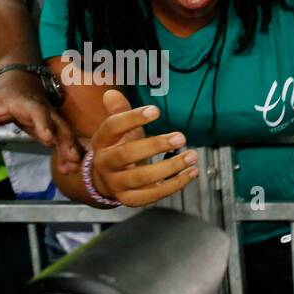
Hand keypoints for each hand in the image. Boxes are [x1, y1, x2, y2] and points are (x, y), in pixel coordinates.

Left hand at [0, 70, 80, 172]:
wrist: (21, 82)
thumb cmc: (1, 95)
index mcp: (28, 105)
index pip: (38, 114)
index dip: (44, 125)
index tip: (48, 138)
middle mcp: (46, 112)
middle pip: (59, 127)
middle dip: (66, 143)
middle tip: (73, 159)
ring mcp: (54, 120)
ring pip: (67, 135)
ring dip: (71, 151)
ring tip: (73, 167)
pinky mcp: (56, 129)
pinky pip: (67, 141)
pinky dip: (71, 153)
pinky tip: (70, 168)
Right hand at [87, 89, 197, 205]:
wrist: (105, 182)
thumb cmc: (119, 148)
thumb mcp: (118, 131)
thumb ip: (119, 112)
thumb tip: (112, 93)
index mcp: (101, 141)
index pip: (112, 127)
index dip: (132, 118)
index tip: (156, 111)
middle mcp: (105, 163)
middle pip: (127, 154)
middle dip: (155, 145)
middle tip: (181, 137)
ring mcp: (116, 184)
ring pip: (142, 177)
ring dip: (170, 167)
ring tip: (192, 155)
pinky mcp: (130, 200)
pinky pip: (153, 194)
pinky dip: (175, 185)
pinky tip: (192, 172)